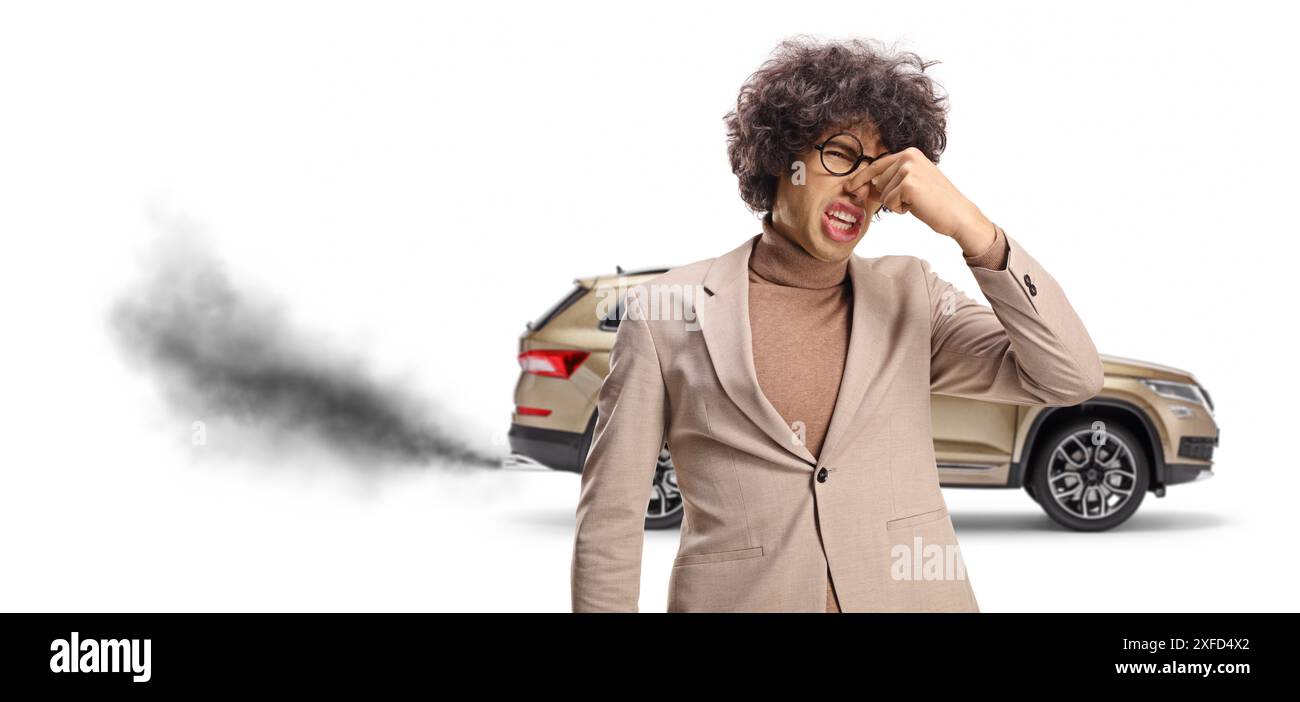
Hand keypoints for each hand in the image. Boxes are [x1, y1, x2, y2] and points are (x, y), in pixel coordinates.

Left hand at [849, 147, 995, 255]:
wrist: (958, 214)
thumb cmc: (935, 202)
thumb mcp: (912, 184)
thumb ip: (891, 180)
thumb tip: (864, 185)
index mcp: (910, 153)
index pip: (877, 164)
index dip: (861, 177)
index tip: (848, 186)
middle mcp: (908, 156)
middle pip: (878, 181)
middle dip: (889, 195)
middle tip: (914, 199)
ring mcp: (908, 169)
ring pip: (883, 193)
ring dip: (896, 203)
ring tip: (917, 201)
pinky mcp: (908, 184)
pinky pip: (889, 202)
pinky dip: (900, 209)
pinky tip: (918, 206)